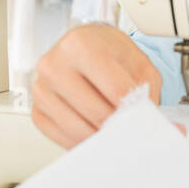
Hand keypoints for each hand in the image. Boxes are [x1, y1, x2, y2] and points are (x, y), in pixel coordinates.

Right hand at [31, 23, 168, 148]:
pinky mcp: (37, 111)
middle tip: (132, 126)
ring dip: (103, 136)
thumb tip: (151, 123)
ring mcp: (41, 90)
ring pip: (79, 131)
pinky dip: (84, 141)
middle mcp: (54, 65)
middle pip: (98, 114)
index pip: (116, 91)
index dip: (135, 109)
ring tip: (115, 128)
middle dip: (120, 125)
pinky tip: (94, 130)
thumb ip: (146, 89)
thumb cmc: (108, 52)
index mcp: (80, 45)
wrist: (84, 45)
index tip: (143, 115)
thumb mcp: (137, 61)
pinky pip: (63, 138)